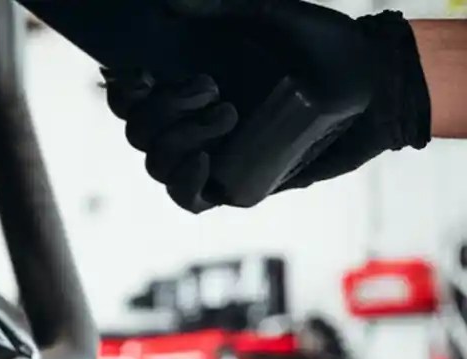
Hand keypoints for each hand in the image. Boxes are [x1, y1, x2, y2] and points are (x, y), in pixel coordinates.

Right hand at [104, 0, 430, 212]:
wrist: (376, 85)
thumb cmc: (327, 47)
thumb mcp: (274, 18)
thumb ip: (223, 8)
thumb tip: (170, 4)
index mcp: (188, 82)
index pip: (129, 97)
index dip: (123, 93)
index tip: (143, 76)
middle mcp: (192, 121)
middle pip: (138, 131)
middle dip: (165, 110)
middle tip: (212, 86)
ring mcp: (212, 155)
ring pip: (157, 164)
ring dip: (179, 140)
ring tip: (229, 114)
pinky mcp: (236, 184)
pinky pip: (188, 199)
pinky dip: (184, 184)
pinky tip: (204, 162)